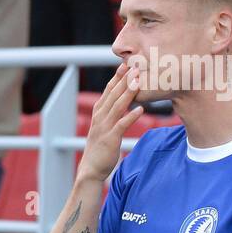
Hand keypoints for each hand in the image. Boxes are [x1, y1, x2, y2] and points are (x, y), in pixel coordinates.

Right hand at [76, 61, 142, 183]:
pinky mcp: (110, 139)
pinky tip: (140, 109)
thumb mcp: (104, 127)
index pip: (108, 91)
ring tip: (138, 81)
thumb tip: (124, 103)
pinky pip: (121, 125)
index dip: (117, 77)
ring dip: (128, 93)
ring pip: (117, 107)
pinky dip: (130, 117)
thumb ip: (112, 114)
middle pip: (113, 95)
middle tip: (135, 66)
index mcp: (99, 113)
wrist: (90, 168)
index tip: (127, 64)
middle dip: (124, 80)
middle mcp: (100, 117)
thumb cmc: (100, 148)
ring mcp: (104, 127)